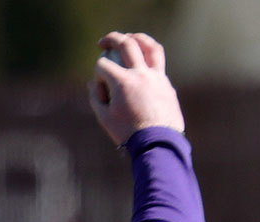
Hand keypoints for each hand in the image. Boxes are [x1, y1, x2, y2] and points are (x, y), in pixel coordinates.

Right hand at [88, 32, 184, 146]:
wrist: (158, 145)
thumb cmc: (128, 134)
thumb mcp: (104, 118)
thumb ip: (96, 97)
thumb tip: (93, 83)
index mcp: (122, 82)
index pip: (103, 64)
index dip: (97, 74)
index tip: (99, 87)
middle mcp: (141, 74)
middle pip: (126, 43)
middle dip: (111, 39)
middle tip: (103, 43)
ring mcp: (157, 77)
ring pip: (150, 47)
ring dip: (138, 38)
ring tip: (130, 38)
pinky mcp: (166, 85)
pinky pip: (158, 65)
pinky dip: (148, 61)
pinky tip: (142, 65)